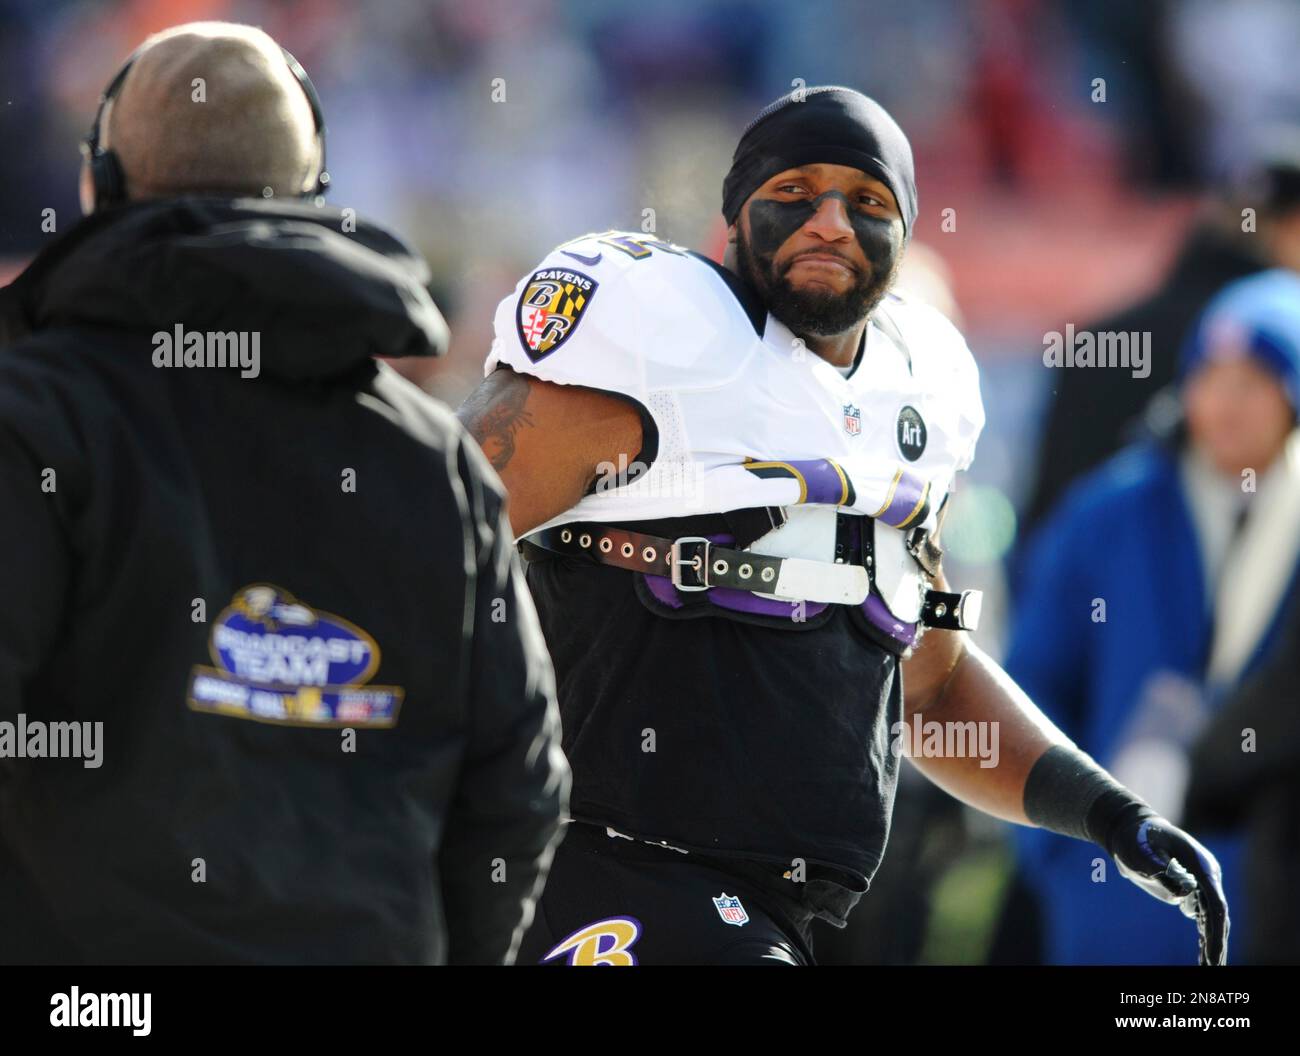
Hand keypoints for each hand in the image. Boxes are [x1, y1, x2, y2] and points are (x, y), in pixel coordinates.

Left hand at [1107, 811, 1228, 965]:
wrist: (1130, 828)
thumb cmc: (1134, 837)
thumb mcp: (1139, 850)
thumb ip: (1159, 870)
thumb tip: (1184, 896)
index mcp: (1200, 864)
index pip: (1215, 904)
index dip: (1215, 931)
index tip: (1213, 954)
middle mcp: (1206, 874)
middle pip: (1217, 914)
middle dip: (1216, 943)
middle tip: (1212, 967)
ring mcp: (1200, 882)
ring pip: (1211, 918)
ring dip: (1211, 943)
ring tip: (1209, 966)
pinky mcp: (1191, 888)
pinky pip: (1201, 915)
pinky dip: (1203, 935)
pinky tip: (1203, 955)